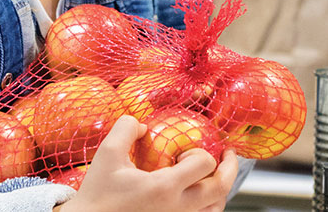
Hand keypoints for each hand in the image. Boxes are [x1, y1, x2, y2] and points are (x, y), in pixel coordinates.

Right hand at [58, 116, 237, 211]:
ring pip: (215, 209)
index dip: (203, 152)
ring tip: (216, 175)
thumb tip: (142, 124)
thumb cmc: (97, 195)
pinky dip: (209, 205)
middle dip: (230, 168)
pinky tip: (199, 195)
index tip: (188, 150)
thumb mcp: (107, 154)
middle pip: (220, 189)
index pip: (204, 165)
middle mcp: (177, 209)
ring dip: (221, 189)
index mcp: (164, 188)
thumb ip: (126, 128)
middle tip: (227, 154)